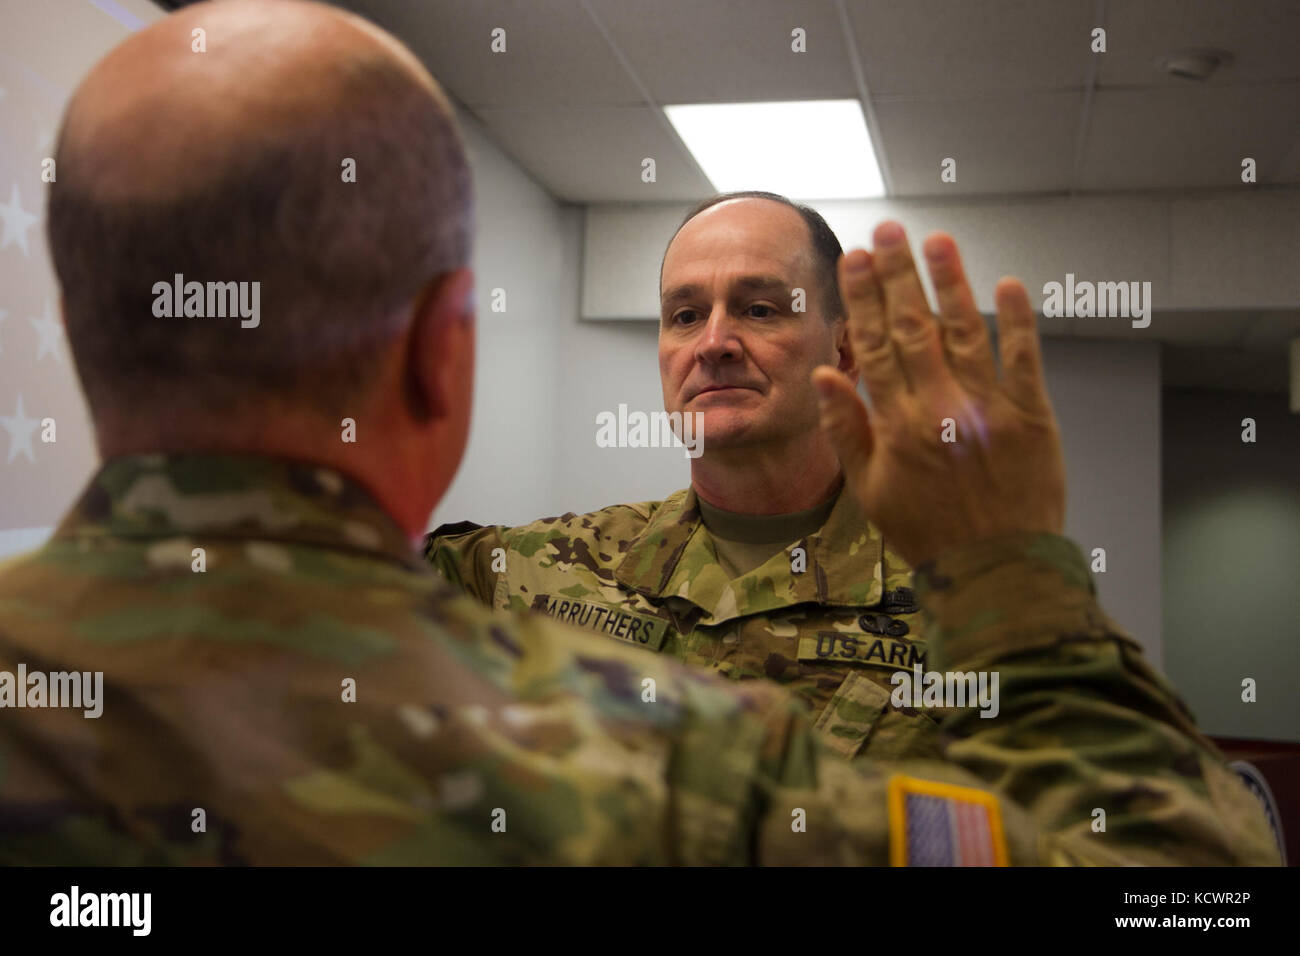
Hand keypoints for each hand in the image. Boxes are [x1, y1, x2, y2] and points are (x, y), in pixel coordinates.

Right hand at [812, 221, 1065, 567]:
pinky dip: (1017, 322)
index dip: (864, 298)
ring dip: (951, 283)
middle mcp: (940, 409)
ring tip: (937, 240)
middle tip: (888, 232)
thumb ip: (845, 430)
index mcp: (896, 426)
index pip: (875, 345)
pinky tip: (1007, 285)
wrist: (995, 569)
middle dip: (899, 274)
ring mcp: (989, 410)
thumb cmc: (927, 531)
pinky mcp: (1032, 417)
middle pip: (915, 327)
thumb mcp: (869, 489)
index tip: (854, 260)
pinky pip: (1024, 361)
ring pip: (966, 332)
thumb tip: (826, 375)